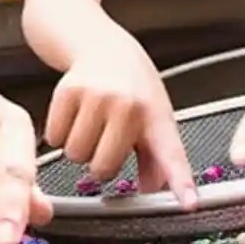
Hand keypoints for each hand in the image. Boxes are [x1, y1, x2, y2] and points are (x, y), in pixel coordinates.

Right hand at [44, 34, 196, 208]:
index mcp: (156, 114)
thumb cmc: (129, 81)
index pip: (171, 153)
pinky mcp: (68, 90)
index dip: (180, 180)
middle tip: (107, 138)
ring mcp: (98, 96)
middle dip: (101, 162)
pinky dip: (59, 132)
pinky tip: (74, 113)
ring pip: (76, 155)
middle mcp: (129, 104)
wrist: (98, 41)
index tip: (189, 202)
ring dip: (79, 147)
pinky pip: (55, 138)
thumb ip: (155, 156)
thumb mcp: (152, 113)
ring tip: (92, 121)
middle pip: (103, 168)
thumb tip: (155, 188)